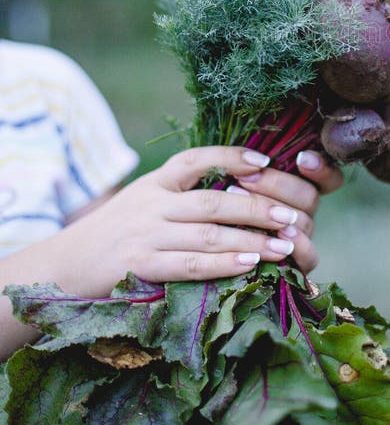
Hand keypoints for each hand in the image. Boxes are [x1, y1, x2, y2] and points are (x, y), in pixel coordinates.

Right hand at [56, 146, 341, 295]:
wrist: (62, 267)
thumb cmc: (113, 234)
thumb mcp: (141, 201)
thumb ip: (179, 195)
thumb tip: (236, 190)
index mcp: (154, 182)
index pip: (196, 159)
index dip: (232, 157)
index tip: (266, 162)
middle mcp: (152, 203)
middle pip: (215, 201)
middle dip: (259, 207)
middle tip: (293, 214)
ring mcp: (146, 235)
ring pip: (209, 235)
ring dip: (252, 240)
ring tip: (286, 244)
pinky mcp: (141, 266)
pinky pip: (191, 265)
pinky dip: (224, 265)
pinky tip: (251, 265)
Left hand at [226, 147, 342, 273]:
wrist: (210, 255)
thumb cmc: (220, 210)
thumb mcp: (232, 182)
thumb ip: (248, 168)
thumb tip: (250, 153)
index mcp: (294, 189)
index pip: (326, 177)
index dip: (320, 167)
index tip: (302, 158)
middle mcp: (303, 212)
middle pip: (309, 195)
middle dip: (278, 184)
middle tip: (246, 178)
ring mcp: (303, 238)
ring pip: (305, 221)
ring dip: (276, 211)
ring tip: (249, 207)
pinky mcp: (300, 265)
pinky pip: (310, 255)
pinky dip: (299, 244)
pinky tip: (282, 235)